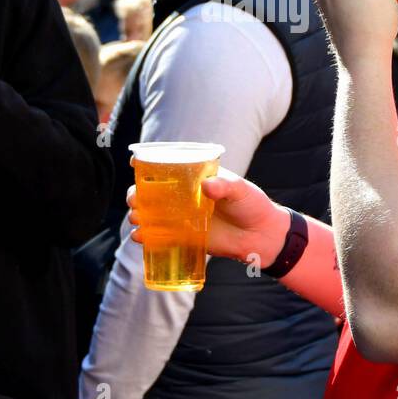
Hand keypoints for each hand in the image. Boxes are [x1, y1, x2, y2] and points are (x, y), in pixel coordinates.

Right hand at [127, 166, 289, 266]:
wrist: (263, 236)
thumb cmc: (253, 205)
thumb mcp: (240, 189)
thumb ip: (224, 186)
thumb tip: (207, 186)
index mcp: (195, 177)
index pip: (167, 165)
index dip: (147, 163)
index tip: (134, 161)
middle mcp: (185, 196)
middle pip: (151, 191)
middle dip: (137, 193)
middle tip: (135, 199)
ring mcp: (183, 217)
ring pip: (151, 214)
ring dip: (138, 214)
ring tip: (137, 217)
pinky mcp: (185, 237)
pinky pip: (160, 236)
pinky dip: (146, 237)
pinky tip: (139, 237)